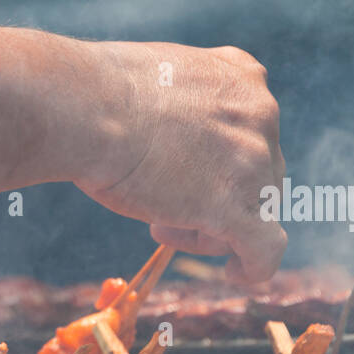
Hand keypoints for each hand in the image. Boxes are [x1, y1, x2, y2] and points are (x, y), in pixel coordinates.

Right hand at [75, 41, 286, 281]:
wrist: (89, 109)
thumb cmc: (101, 96)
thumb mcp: (156, 84)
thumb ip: (180, 108)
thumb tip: (163, 134)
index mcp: (243, 79)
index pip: (247, 132)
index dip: (214, 161)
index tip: (175, 171)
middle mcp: (261, 114)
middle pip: (256, 173)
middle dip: (212, 194)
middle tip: (161, 209)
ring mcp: (254, 162)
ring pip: (254, 209)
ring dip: (212, 225)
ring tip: (161, 227)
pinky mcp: (238, 207)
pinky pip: (264, 250)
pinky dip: (254, 266)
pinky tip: (235, 274)